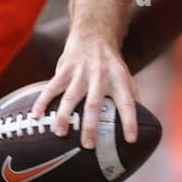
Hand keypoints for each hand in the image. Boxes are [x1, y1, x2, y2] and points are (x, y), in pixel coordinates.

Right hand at [29, 32, 139, 148]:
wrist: (94, 36)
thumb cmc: (111, 64)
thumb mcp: (126, 76)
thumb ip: (132, 97)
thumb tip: (145, 122)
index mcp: (119, 80)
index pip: (127, 104)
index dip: (130, 122)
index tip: (130, 140)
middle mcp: (100, 76)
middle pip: (94, 104)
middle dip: (90, 126)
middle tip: (88, 145)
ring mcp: (81, 73)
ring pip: (70, 97)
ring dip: (64, 116)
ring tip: (60, 133)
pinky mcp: (64, 69)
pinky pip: (51, 87)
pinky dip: (42, 102)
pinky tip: (36, 116)